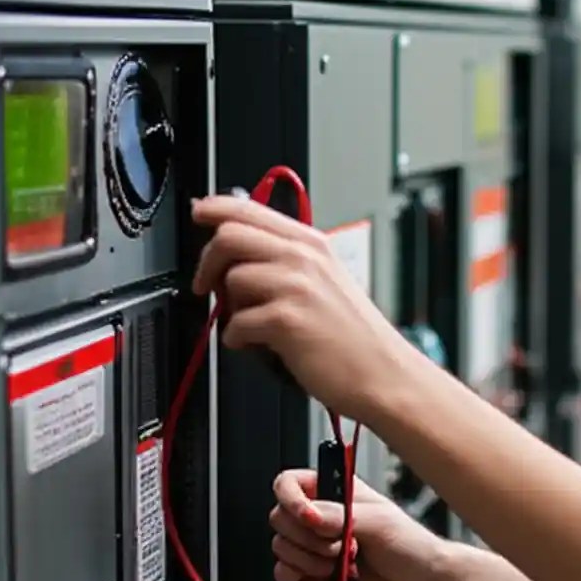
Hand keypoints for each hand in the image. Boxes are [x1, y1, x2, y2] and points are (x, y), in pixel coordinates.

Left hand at [190, 195, 404, 413]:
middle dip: (207, 262)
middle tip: (207, 285)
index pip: (250, 209)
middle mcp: (305, 258)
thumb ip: (287, 260)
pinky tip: (261, 345)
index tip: (199, 212)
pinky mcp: (287, 320)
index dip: (214, 208)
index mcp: (312, 244)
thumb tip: (237, 253)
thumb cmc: (354, 335)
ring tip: (252, 323)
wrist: (381, 371)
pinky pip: (236, 324)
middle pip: (229, 236)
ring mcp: (297, 287)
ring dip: (230, 308)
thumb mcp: (327, 280)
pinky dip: (239, 340)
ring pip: (231, 280)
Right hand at [270, 468, 450, 580]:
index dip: (291, 499)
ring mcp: (314, 547)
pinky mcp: (311, 574)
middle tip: (338, 545)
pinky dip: (297, 578)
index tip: (310, 518)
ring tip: (338, 563)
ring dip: (308, 560)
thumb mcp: (381, 522)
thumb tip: (310, 515)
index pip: (290, 482)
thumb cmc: (409, 545)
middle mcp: (320, 517)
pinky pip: (283, 574)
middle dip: (306, 537)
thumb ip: (342, 516)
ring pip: (280, 547)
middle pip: (280, 518)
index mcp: (336, 493)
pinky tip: (321, 578)